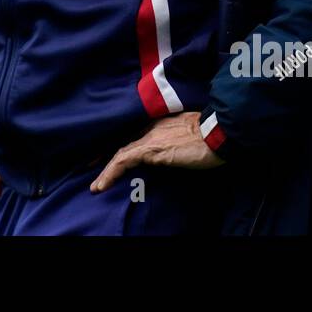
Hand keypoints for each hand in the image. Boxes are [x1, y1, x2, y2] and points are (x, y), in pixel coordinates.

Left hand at [90, 111, 223, 192]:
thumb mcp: (190, 137)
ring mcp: (150, 138)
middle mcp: (151, 129)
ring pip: (120, 154)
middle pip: (123, 144)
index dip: (122, 148)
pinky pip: (123, 161)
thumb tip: (174, 153)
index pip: (135, 137)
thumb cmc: (210, 136)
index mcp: (160, 125)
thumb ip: (177, 141)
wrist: (218, 132)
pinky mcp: (151, 149)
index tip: (112, 159)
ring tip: (96, 186)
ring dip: (106, 171)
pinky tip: (102, 184)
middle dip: (106, 158)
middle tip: (92, 170)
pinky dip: (110, 172)